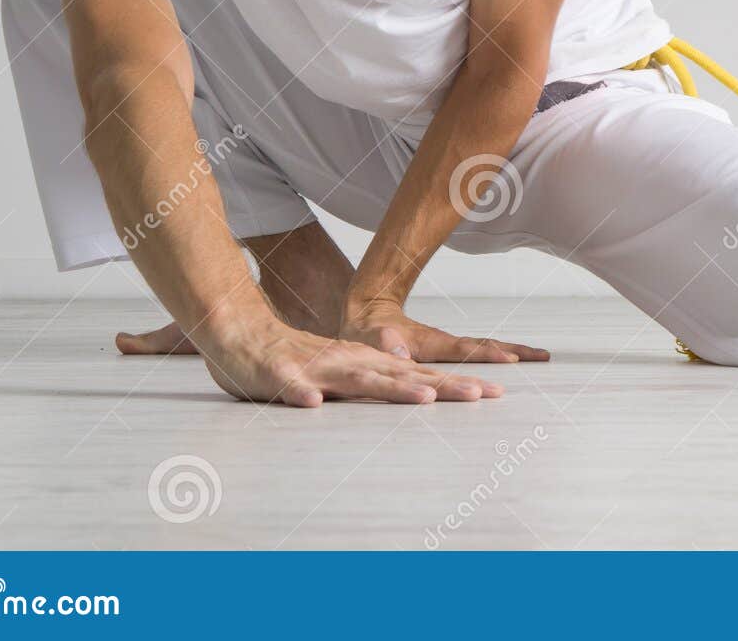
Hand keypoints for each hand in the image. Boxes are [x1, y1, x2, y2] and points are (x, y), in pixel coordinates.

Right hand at [202, 310, 503, 406]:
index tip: (494, 394)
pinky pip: (292, 387)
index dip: (457, 384)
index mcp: (369, 363)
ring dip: (392, 390)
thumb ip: (381, 383)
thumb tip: (427, 394)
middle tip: (482, 395)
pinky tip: (313, 404)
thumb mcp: (348, 374)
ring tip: (423, 400)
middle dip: (444, 388)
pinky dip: (303, 394)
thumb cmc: (299, 361)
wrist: (242, 334)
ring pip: (359, 379)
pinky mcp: (281, 375)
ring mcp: (318, 368)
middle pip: (405, 377)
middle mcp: (352, 362)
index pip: (421, 376)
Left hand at [341, 302, 550, 363]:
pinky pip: (478, 353)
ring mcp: (448, 346)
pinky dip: (499, 354)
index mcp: (432, 343)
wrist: (368, 313)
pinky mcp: (447, 351)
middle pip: (486, 346)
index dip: (487, 354)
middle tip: (544, 356)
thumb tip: (402, 351)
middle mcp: (445, 343)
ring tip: (541, 356)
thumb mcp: (371, 338)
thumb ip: (386, 343)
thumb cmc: (367, 331)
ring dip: (514, 351)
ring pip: (486, 347)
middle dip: (515, 350)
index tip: (510, 358)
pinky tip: (513, 360)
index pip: (465, 350)